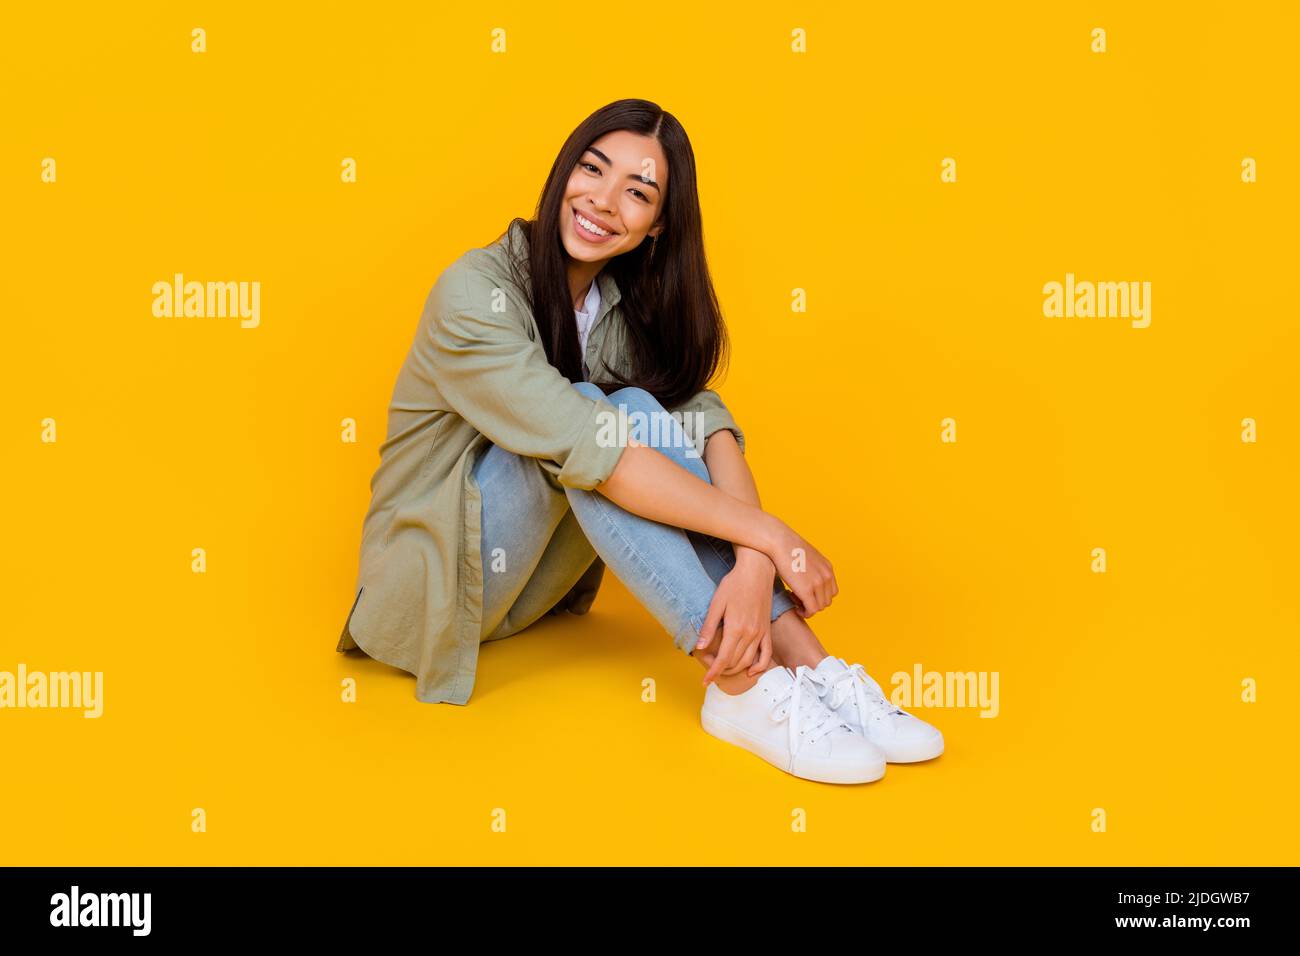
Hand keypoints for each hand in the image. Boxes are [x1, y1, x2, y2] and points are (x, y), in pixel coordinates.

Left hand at [695, 549, 776, 686]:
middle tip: (708, 667)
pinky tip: (750, 671)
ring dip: (735, 670)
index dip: (713, 673)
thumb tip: (699, 647)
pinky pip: (766, 654)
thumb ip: (709, 628)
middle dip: (720, 670)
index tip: (704, 681)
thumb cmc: (734, 584)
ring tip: (722, 668)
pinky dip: (759, 667)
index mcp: (736, 628)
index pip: (723, 659)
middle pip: (735, 663)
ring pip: (748, 661)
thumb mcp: (716, 603)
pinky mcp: (767, 630)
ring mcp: (761, 633)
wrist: (757, 571)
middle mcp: (750, 634)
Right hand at [762, 518, 836, 618]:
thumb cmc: (787, 547)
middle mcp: (826, 576)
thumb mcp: (806, 555)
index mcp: (827, 568)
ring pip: (820, 607)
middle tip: (798, 597)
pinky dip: (805, 613)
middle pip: (827, 601)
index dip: (819, 596)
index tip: (805, 593)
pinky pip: (811, 610)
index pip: (832, 591)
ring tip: (795, 599)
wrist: (780, 542)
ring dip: (808, 607)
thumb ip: (811, 566)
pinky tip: (795, 607)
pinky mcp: (807, 591)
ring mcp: (818, 584)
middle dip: (814, 602)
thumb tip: (804, 574)